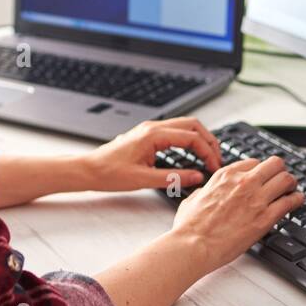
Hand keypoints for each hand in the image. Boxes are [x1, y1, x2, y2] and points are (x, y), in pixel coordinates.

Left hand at [83, 116, 222, 192]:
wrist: (89, 170)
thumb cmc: (109, 173)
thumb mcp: (144, 180)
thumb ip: (173, 178)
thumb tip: (197, 176)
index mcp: (153, 135)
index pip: (191, 137)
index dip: (207, 151)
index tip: (213, 166)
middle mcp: (153, 128)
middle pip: (192, 125)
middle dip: (208, 140)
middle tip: (217, 158)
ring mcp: (150, 130)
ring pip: (184, 126)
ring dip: (199, 138)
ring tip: (208, 155)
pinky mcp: (147, 136)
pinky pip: (174, 132)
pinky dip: (188, 139)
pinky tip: (191, 153)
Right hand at [170, 156, 304, 272]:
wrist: (193, 245)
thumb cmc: (189, 226)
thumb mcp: (193, 198)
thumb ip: (205, 191)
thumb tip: (206, 192)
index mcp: (226, 176)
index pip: (253, 162)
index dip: (261, 170)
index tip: (264, 177)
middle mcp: (244, 182)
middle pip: (274, 164)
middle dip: (280, 171)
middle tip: (283, 180)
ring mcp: (256, 199)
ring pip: (286, 179)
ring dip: (291, 184)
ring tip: (293, 190)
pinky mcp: (265, 218)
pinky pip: (290, 202)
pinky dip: (296, 200)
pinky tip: (297, 201)